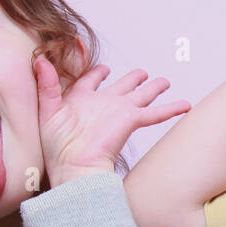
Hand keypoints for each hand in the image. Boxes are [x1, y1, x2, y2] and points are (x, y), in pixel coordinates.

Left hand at [34, 56, 189, 184]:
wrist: (74, 166)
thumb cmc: (56, 147)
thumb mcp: (47, 110)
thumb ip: (46, 84)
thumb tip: (40, 60)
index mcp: (80, 100)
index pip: (90, 80)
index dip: (96, 72)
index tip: (103, 67)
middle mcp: (102, 104)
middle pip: (122, 86)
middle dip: (133, 78)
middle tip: (142, 72)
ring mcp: (119, 112)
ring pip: (141, 95)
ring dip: (153, 88)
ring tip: (164, 81)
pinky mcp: (130, 120)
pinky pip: (155, 113)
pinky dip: (171, 109)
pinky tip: (185, 104)